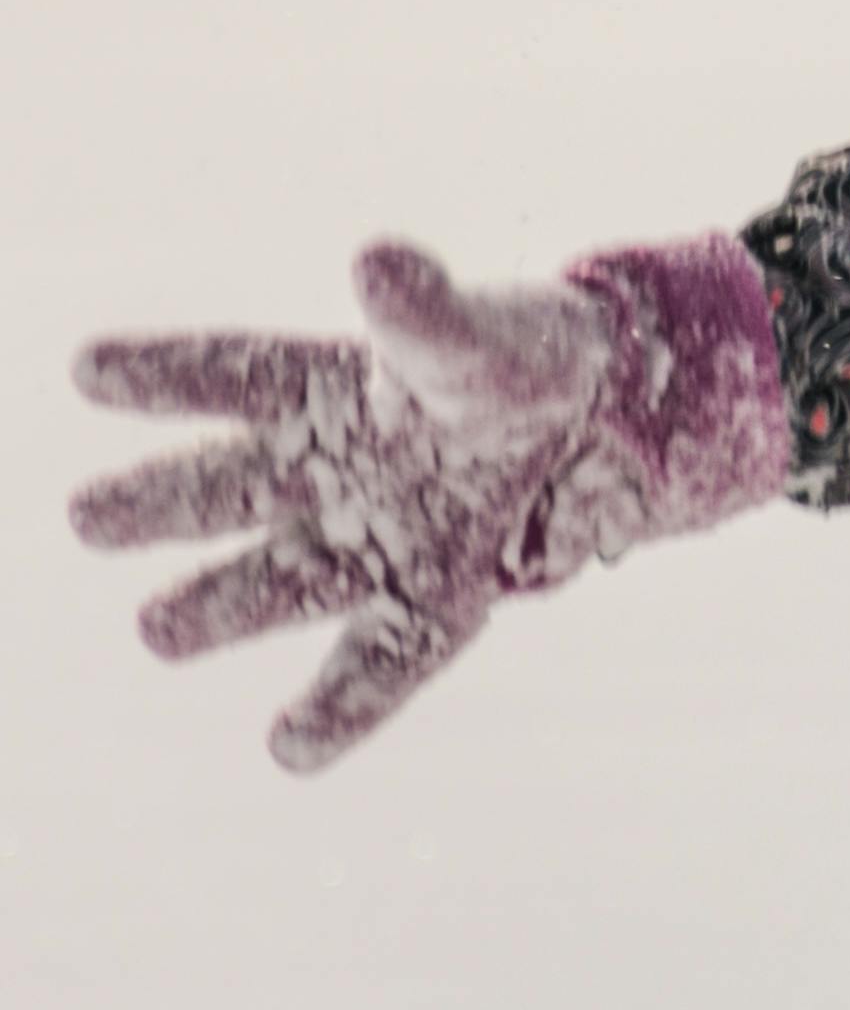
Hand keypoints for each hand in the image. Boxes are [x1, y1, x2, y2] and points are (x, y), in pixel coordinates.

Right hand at [70, 237, 789, 772]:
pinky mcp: (430, 598)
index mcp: (329, 390)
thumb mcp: (485, 335)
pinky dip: (340, 706)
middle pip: (230, 488)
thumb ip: (427, 313)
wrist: (601, 421)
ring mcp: (372, 541)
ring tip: (160, 627)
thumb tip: (378, 260)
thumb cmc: (521, 363)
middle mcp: (328, 473)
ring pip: (283, 581)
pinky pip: (378, 660)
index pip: (237, 374)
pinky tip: (291, 749)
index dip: (165, 373)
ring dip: (221, 607)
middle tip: (90, 516)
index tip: (89, 366)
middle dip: (161, 504)